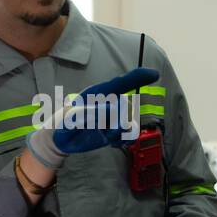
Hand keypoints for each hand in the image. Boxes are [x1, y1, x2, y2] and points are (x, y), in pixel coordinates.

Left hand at [25, 67, 159, 168]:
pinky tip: (111, 142)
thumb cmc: (64, 122)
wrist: (62, 138)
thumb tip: (110, 109)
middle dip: (115, 119)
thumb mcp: (72, 118)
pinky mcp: (114, 130)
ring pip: (126, 123)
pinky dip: (122, 140)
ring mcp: (113, 117)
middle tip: (96, 126)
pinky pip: (128, 134)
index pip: (121, 83)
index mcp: (98, 93)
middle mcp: (109, 103)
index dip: (138, 77)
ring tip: (102, 135)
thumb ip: (90, 113)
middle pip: (124, 108)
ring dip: (117, 132)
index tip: (154, 74)